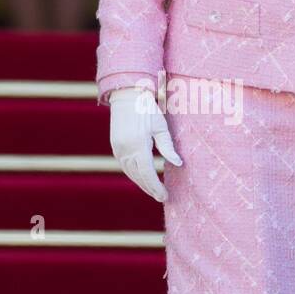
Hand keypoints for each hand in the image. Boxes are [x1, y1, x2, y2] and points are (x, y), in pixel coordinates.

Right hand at [108, 86, 182, 202]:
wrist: (127, 95)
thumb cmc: (147, 109)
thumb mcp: (161, 126)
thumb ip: (168, 147)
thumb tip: (178, 164)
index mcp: (138, 145)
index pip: (147, 173)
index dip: (156, 187)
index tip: (165, 196)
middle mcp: (125, 150)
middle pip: (138, 176)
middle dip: (150, 189)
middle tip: (162, 198)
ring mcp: (118, 149)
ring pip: (131, 173)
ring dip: (142, 184)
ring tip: (154, 192)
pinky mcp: (116, 147)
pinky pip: (125, 166)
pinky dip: (135, 175)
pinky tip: (143, 179)